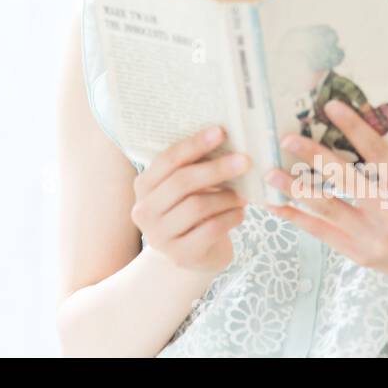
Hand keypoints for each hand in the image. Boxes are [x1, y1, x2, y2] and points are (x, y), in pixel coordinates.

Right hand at [131, 125, 250, 273]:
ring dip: (226, 196)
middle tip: (244, 161)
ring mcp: (160, 236)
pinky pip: (210, 229)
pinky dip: (230, 217)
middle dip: (216, 169)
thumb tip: (224, 138)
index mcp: (143, 186)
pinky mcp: (180, 255)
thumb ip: (194, 167)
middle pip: (182, 182)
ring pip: (197, 206)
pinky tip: (240, 213)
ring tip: (243, 194)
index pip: (167, 160)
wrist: (192, 255)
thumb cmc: (192, 211)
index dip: (194, 145)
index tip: (220, 132)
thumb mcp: (185, 189)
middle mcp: (144, 211)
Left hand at [263, 99, 387, 285]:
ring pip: (326, 207)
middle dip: (313, 156)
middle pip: (345, 178)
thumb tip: (368, 121)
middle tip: (287, 138)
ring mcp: (374, 236)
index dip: (353, 127)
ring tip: (270, 173)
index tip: (330, 107)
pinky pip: (321, 232)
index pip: (377, 152)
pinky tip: (277, 205)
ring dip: (295, 188)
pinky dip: (296, 217)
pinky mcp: (360, 255)